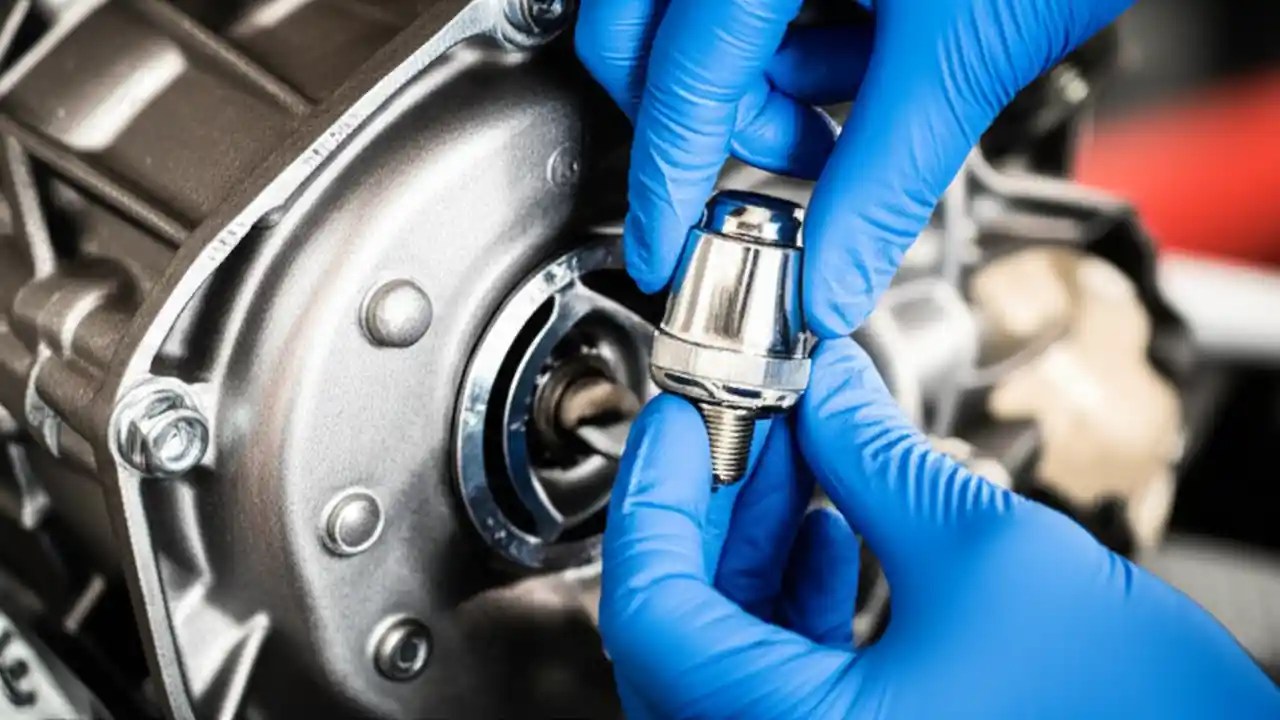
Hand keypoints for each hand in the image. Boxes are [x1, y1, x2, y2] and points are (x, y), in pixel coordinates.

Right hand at [577, 0, 1133, 335]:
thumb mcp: (966, 54)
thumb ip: (882, 180)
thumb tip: (831, 276)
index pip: (679, 83)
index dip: (666, 182)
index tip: (657, 244)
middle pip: (639, 35)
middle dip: (698, 119)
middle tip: (769, 166)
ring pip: (694, 10)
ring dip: (757, 77)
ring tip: (842, 110)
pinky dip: (791, 28)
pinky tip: (860, 51)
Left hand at [600, 338, 1279, 717]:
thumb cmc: (1134, 716)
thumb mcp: (985, 551)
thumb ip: (874, 457)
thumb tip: (821, 385)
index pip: (650, 614)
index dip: (651, 500)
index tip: (673, 422)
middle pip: (681, 632)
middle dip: (704, 512)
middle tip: (732, 425)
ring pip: (729, 655)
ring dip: (748, 548)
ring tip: (788, 458)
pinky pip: (782, 683)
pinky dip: (788, 603)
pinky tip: (828, 530)